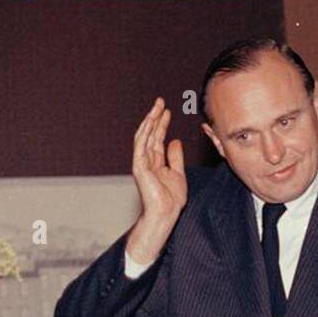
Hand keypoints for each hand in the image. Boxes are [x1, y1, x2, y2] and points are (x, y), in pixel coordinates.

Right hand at [127, 97, 187, 264]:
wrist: (165, 214)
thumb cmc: (171, 200)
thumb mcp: (178, 173)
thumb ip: (175, 157)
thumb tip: (174, 140)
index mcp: (155, 163)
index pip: (157, 138)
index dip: (162, 124)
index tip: (167, 111)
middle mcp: (146, 161)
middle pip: (150, 134)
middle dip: (155, 118)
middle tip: (160, 102)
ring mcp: (141, 164)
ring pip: (143, 137)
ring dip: (149, 121)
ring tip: (156, 107)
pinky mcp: (139, 168)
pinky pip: (140, 147)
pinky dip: (145, 133)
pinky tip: (150, 122)